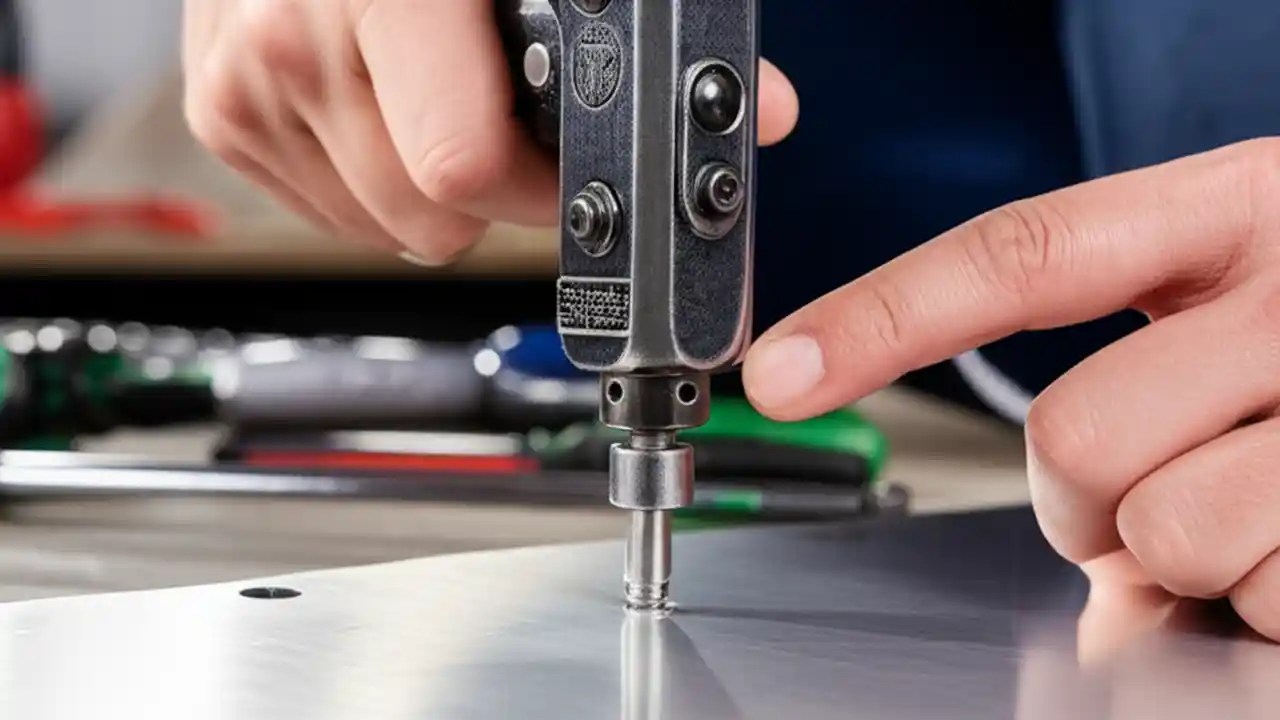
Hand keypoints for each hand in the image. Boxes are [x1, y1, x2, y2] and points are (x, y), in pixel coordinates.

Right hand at [181, 0, 798, 264]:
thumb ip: (641, 31)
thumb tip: (757, 110)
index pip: (464, 169)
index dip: (543, 190)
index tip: (574, 173)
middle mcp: (294, 43)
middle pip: (428, 219)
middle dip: (492, 193)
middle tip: (505, 121)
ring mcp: (246, 83)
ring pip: (383, 227)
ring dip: (429, 185)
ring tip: (435, 96)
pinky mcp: (219, 111)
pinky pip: (330, 209)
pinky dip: (371, 175)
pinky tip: (381, 104)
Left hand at [742, 138, 1279, 640]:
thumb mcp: (1244, 310)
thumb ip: (1138, 379)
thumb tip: (1074, 530)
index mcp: (1236, 209)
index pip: (1019, 251)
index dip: (879, 314)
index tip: (775, 369)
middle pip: (1072, 432)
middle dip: (1082, 499)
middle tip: (1159, 484)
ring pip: (1167, 532)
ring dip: (1184, 554)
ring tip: (1258, 506)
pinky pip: (1266, 596)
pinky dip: (1272, 599)